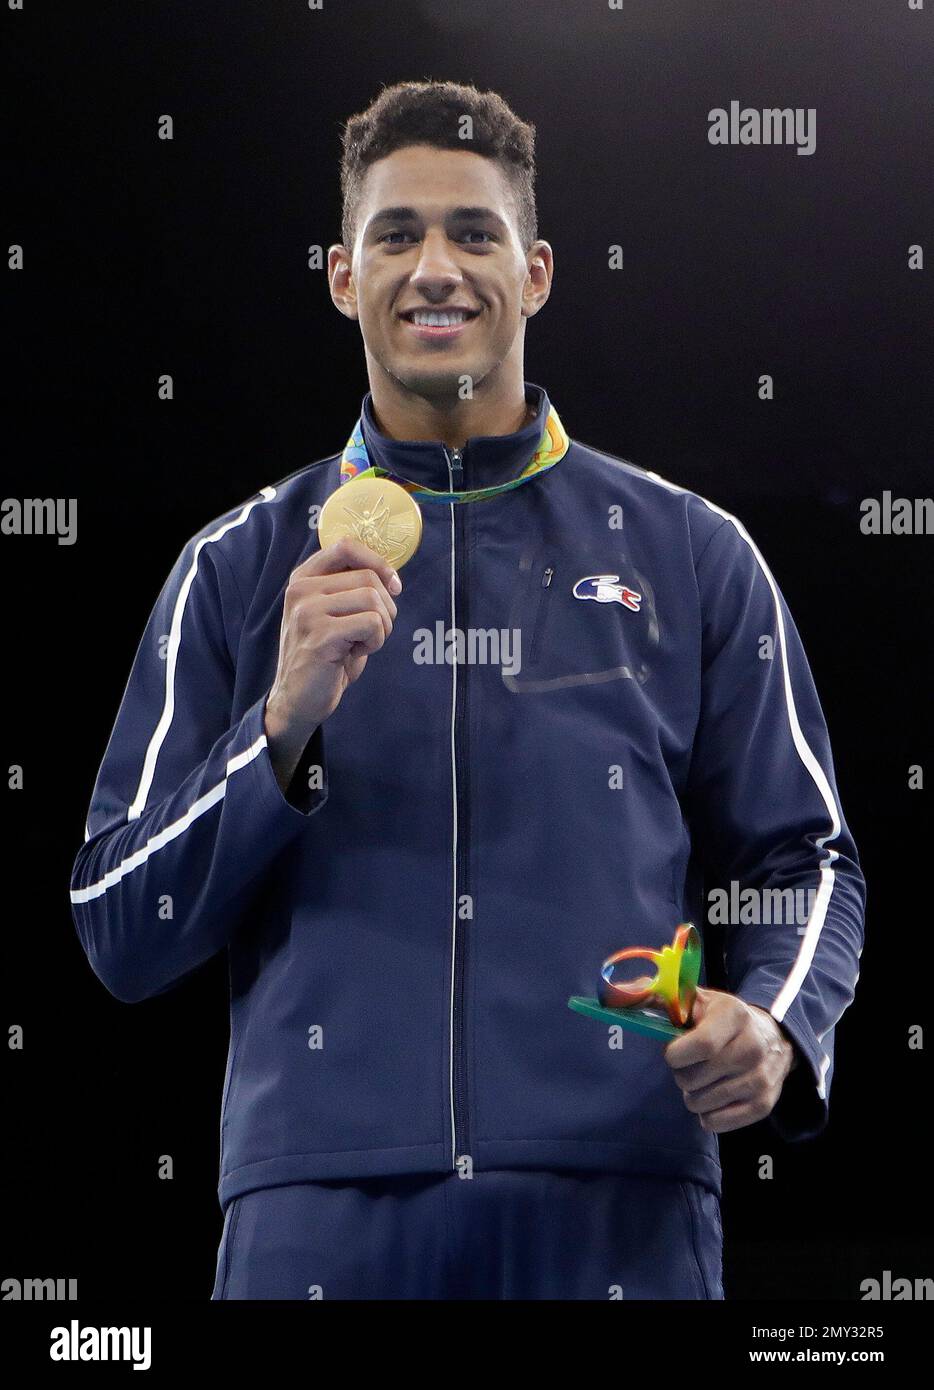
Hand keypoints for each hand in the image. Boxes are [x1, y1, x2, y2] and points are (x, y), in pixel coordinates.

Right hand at [264, 536, 401, 780]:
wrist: (299, 700)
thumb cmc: (325, 657)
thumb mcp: (335, 614)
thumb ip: (352, 589)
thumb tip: (390, 576)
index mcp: (303, 578)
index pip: (346, 545)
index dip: (378, 562)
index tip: (393, 586)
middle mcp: (301, 589)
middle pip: (368, 578)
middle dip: (386, 607)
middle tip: (373, 632)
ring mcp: (307, 611)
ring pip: (373, 600)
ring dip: (381, 627)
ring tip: (361, 644)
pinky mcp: (320, 635)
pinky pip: (371, 624)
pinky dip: (375, 642)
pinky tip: (354, 654)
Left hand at [663, 987, 797, 1132]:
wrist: (774, 1038)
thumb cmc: (722, 1018)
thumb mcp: (696, 1000)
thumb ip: (658, 997)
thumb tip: (620, 994)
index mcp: (734, 1016)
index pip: (701, 1046)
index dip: (676, 1055)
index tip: (673, 1053)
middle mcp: (753, 1047)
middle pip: (694, 1079)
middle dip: (681, 1074)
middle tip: (690, 1064)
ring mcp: (760, 1078)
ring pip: (701, 1104)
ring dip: (693, 1094)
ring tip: (704, 1078)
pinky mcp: (764, 1105)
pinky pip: (716, 1123)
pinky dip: (707, 1114)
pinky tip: (714, 1095)